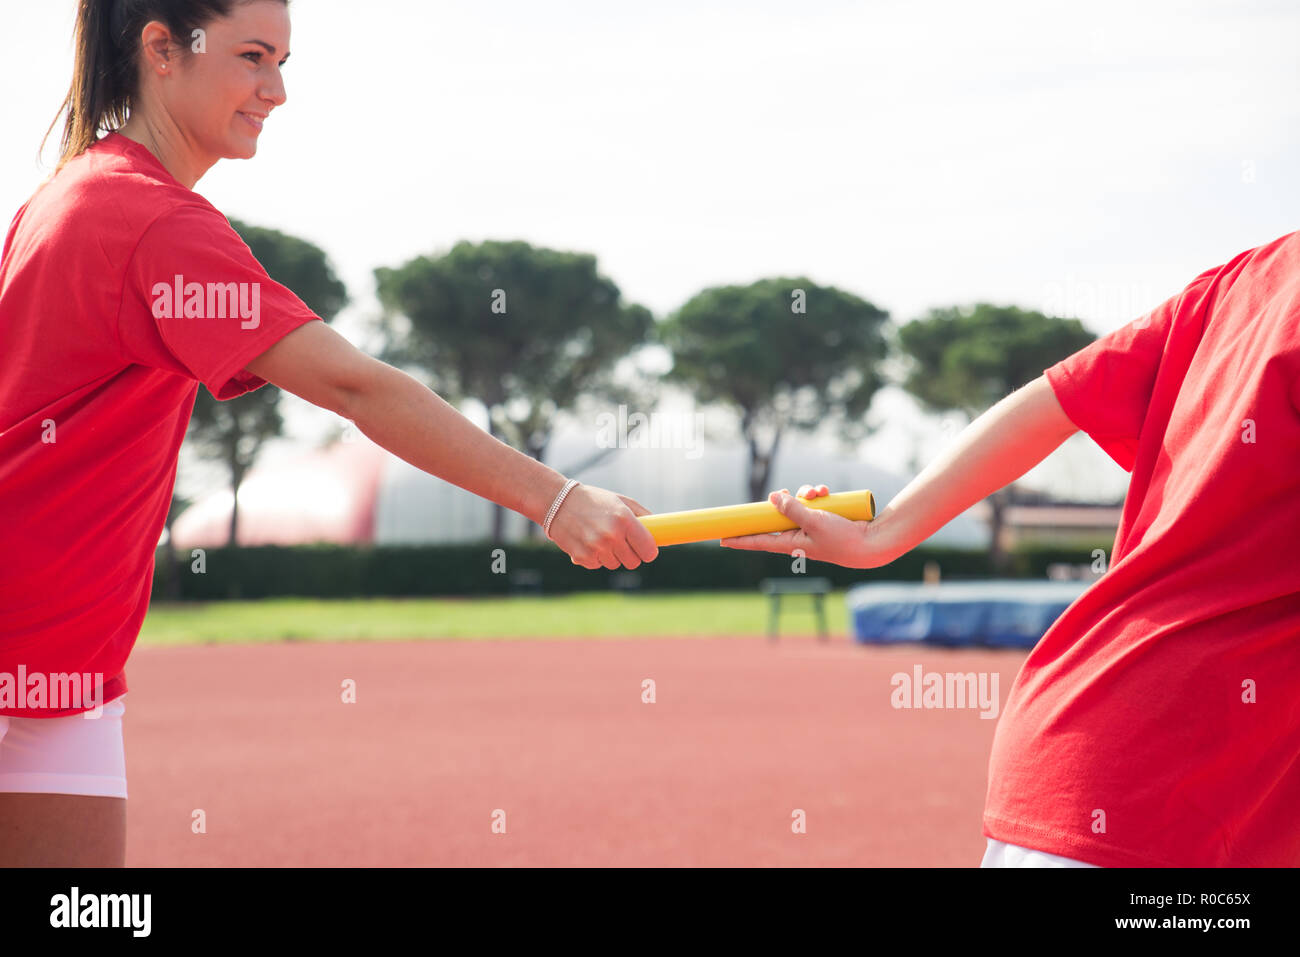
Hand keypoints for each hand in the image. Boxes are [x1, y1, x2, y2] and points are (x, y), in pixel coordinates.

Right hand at [546, 483, 659, 569]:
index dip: (649, 551)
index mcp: (624, 520)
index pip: (649, 550)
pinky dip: (596, 557)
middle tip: (623, 542)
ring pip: (616, 565)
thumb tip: (663, 535)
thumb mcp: (621, 501)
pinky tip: (588, 541)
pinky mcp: (582, 557)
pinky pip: (598, 565)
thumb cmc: (594, 500)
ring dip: (612, 555)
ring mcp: (596, 548)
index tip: (645, 548)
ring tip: (601, 537)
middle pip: (634, 562)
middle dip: (631, 554)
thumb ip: (644, 516)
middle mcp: (611, 536)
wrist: (558, 502)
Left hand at [719, 484, 896, 569]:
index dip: (740, 538)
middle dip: (782, 501)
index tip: (722, 538)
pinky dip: (818, 496)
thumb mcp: (814, 521)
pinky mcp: (824, 519)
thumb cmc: (842, 539)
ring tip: (818, 492)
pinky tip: (825, 492)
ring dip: (805, 495)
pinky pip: (813, 503)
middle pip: (778, 516)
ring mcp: (811, 528)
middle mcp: (798, 537)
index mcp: (791, 544)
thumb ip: (792, 509)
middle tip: (783, 493)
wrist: (872, 543)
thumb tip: (772, 497)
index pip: (759, 541)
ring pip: (797, 505)